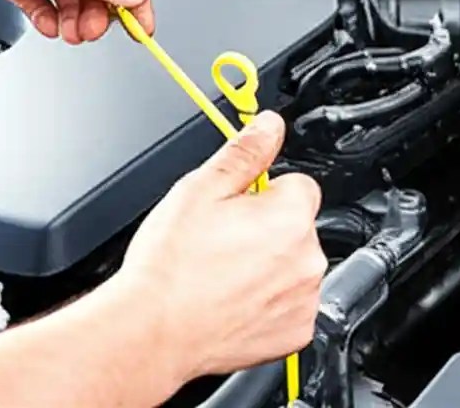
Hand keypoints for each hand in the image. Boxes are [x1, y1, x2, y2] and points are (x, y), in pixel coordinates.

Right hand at [105, 111, 325, 384]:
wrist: (151, 331)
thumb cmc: (170, 265)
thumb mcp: (200, 189)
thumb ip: (244, 152)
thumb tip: (270, 125)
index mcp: (291, 216)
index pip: (298, 185)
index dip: (263, 192)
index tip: (237, 207)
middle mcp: (308, 259)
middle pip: (296, 227)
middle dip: (267, 229)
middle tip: (222, 242)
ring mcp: (304, 300)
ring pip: (293, 267)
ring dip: (269, 267)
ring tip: (221, 274)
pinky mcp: (295, 334)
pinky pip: (290, 306)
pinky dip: (268, 305)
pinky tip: (231, 302)